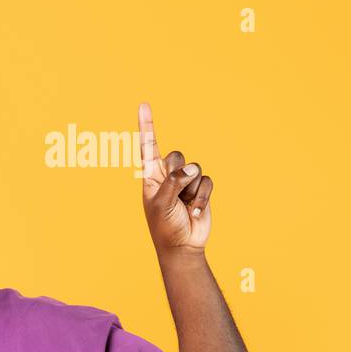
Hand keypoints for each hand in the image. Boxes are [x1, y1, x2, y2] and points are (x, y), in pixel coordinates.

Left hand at [138, 102, 211, 253]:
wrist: (182, 247)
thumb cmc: (165, 226)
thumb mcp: (162, 203)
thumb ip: (174, 182)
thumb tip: (192, 168)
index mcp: (151, 176)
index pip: (148, 146)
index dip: (146, 126)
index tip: (143, 105)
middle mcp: (168, 175)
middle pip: (177, 156)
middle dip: (179, 173)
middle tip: (176, 192)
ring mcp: (185, 182)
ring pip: (195, 169)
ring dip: (192, 190)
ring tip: (185, 206)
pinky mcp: (201, 189)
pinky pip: (207, 181)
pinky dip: (202, 197)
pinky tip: (196, 211)